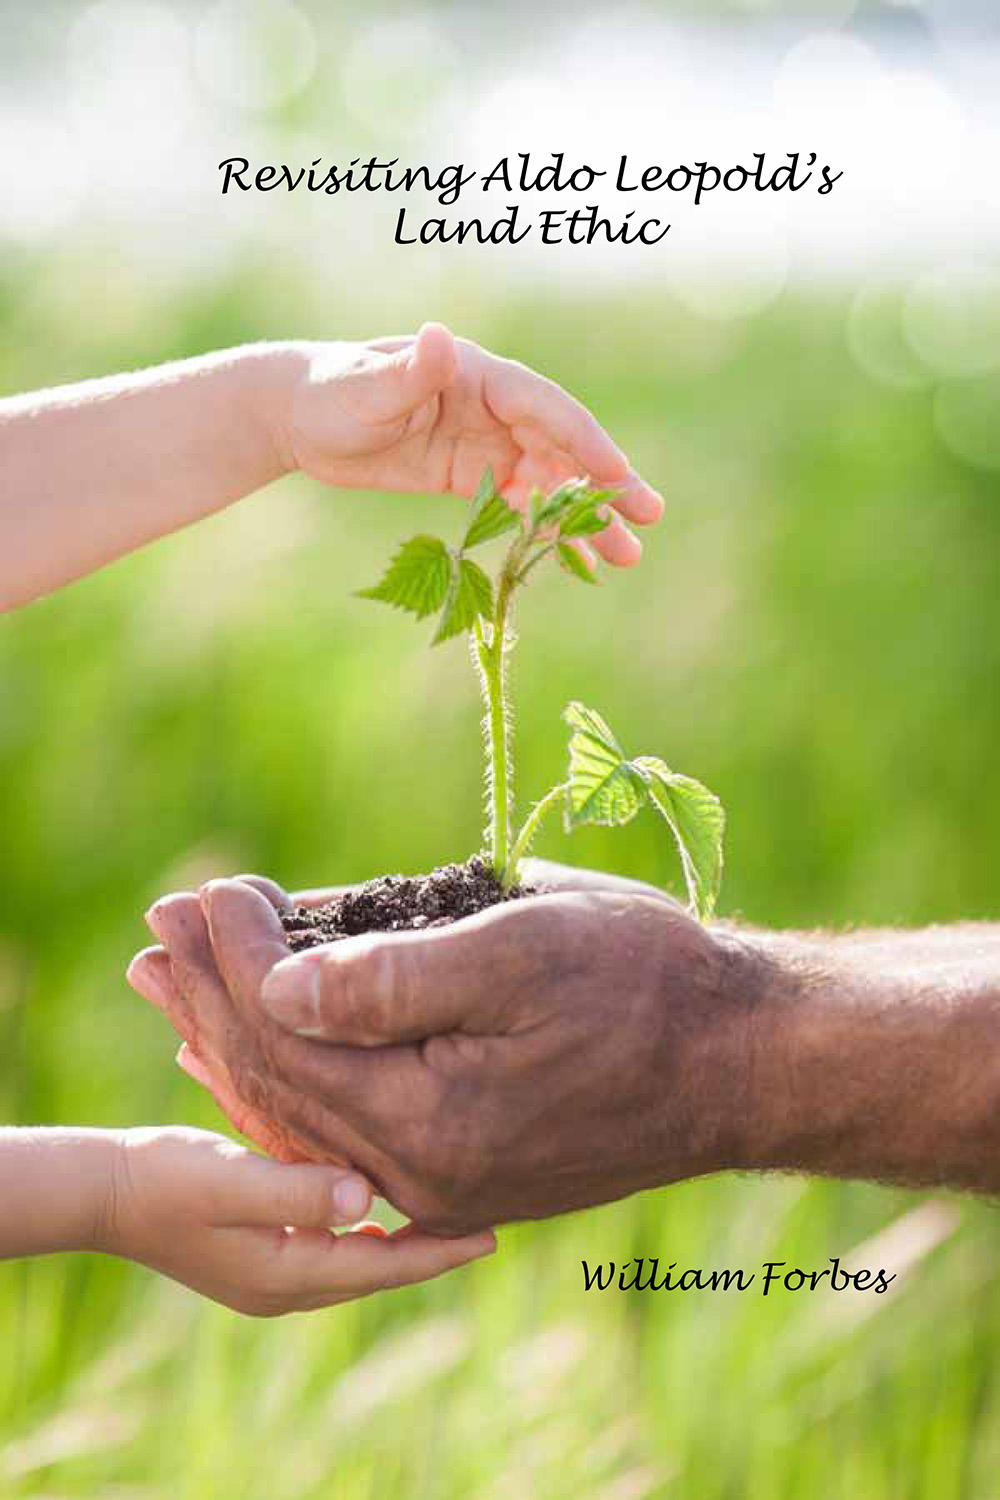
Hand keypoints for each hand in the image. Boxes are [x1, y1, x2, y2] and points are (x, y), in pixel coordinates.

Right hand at [98, 1125, 494, 1315]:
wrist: (106, 1190)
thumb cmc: (167, 1178)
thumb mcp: (234, 1180)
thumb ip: (300, 1190)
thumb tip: (369, 1202)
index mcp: (285, 1274)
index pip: (383, 1269)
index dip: (440, 1253)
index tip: (493, 1238)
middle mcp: (282, 1286)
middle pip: (376, 1272)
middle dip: (430, 1250)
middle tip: (487, 1224)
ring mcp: (267, 1274)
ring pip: (354, 1262)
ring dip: (400, 1243)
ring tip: (446, 1216)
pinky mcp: (255, 1254)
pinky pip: (328, 1249)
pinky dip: (363, 1234)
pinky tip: (377, 1208)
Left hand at [129, 875, 758, 1234]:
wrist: (743, 1059)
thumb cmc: (645, 982)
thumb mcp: (524, 948)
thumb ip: (394, 977)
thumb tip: (279, 986)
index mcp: (432, 1121)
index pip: (289, 1035)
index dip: (237, 957)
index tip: (211, 886)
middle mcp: (421, 1172)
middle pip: (279, 1078)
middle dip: (214, 990)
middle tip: (160, 922)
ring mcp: (442, 1179)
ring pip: (304, 1105)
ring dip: (235, 1031)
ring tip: (176, 981)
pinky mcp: (463, 1166)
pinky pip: (347, 1125)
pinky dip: (293, 1074)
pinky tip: (256, 1048)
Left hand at [274, 324, 662, 568]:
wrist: (300, 415)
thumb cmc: (329, 389)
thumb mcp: (365, 384)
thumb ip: (408, 372)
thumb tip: (439, 339)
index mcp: (477, 373)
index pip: (543, 406)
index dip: (582, 440)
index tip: (616, 473)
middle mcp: (492, 405)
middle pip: (561, 445)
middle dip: (604, 482)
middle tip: (650, 516)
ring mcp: (486, 440)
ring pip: (548, 479)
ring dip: (585, 515)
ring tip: (625, 556)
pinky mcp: (471, 473)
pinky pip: (519, 503)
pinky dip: (546, 528)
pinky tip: (574, 558)